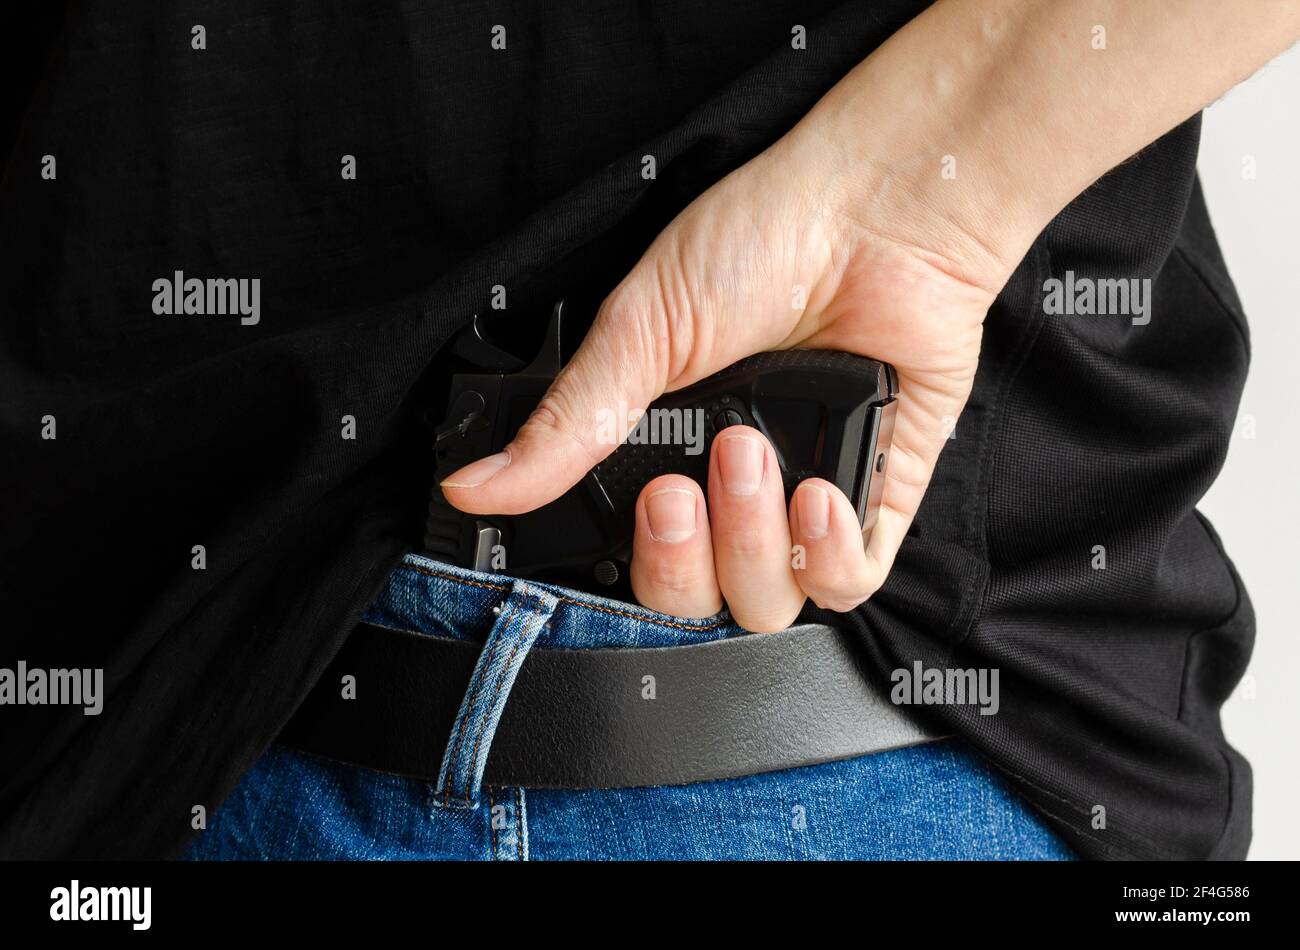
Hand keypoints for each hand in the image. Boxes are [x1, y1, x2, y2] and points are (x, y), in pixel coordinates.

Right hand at [441, 122, 1009, 630]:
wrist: (876, 207)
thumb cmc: (761, 241)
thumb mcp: (641, 332)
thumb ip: (566, 423)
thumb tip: (476, 482)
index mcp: (669, 451)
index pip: (637, 557)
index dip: (634, 558)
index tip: (641, 507)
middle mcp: (733, 487)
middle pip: (696, 599)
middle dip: (684, 557)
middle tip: (683, 485)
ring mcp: (803, 495)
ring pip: (767, 601)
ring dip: (751, 544)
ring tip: (753, 454)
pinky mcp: (874, 494)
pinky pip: (846, 583)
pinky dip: (826, 557)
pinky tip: (814, 496)